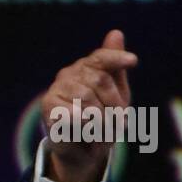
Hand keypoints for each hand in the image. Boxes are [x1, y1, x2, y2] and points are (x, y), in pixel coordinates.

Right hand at [40, 29, 136, 181]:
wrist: (83, 149)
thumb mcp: (116, 94)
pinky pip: (73, 113)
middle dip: (115, 105)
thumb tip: (116, 32)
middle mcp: (69, 73)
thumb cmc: (102, 118)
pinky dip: (86, 126)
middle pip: (100, 80)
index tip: (133, 61)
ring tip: (105, 133)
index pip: (102, 57)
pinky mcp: (48, 106)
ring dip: (103, 120)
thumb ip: (115, 67)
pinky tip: (88, 132)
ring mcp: (57, 88)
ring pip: (87, 99)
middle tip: (121, 124)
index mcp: (87, 67)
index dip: (116, 58)